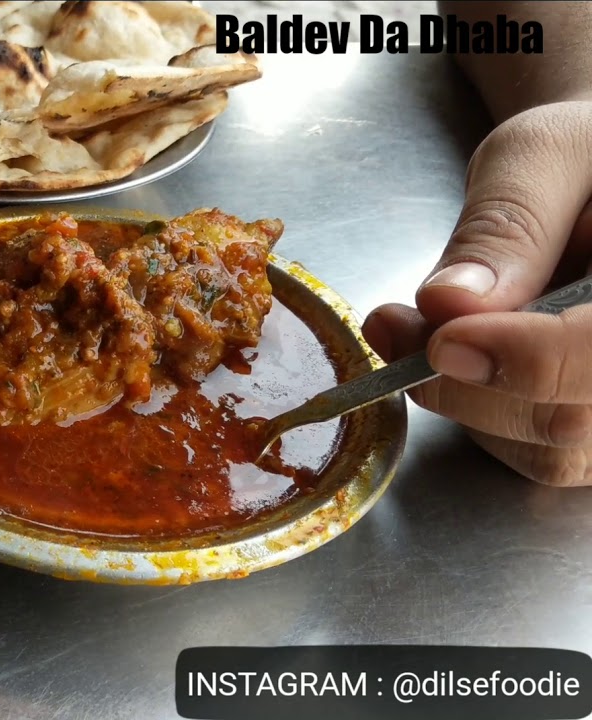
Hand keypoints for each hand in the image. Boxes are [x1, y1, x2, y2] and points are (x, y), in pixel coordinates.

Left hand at [362, 101, 591, 485]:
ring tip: (409, 330)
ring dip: (461, 401)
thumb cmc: (584, 153)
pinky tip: (447, 356)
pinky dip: (477, 413)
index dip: (526, 359)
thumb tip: (448, 301)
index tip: (440, 336)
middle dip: (465, 382)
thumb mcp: (544, 154)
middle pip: (571, 418)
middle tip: (392, 325)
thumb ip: (506, 223)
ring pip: (551, 450)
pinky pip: (537, 454)